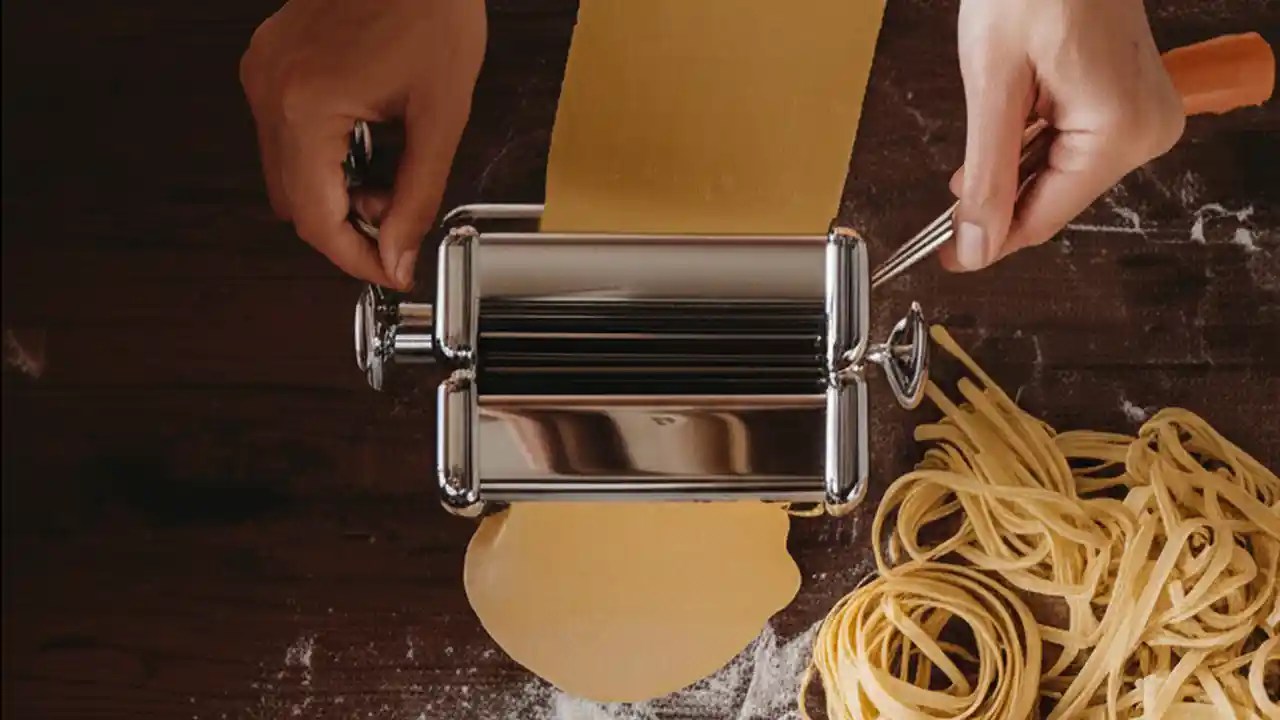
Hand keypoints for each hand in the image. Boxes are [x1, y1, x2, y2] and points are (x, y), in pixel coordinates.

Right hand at [240, 0, 485, 288]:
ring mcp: (264, 74)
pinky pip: (287, 134)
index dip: (356, 258)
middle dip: (350, 223)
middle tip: (399, 218)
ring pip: (288, 173)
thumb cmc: (430, 5)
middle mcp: (270, 91)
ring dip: (337, 190)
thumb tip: (400, 250)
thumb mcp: (441, 115)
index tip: (389, 270)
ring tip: (392, 167)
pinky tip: (370, 137)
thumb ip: (418, 194)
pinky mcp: (272, 63)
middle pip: (295, 203)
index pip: (315, 220)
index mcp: (305, 106)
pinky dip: (327, 155)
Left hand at [941, 0, 1184, 271]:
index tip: (946, 258)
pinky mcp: (1130, 101)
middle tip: (942, 215)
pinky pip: (1072, 146)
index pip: (1043, 217)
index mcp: (1119, 129)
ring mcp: (1142, 114)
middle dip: (996, 203)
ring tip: (973, 152)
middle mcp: (1145, 128)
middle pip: (1053, 200)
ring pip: (1059, 176)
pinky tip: (1003, 133)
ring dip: (1009, 174)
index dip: (988, 242)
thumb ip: (985, 172)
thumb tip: (977, 241)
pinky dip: (1030, 149)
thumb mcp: (992, 83)